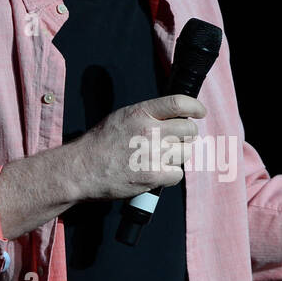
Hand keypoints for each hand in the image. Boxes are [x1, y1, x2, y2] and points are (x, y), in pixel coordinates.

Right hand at [70, 94, 205, 200]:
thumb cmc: (99, 144)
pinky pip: (178, 174)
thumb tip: (172, 116)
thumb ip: (147, 114)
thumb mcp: (121, 117)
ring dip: (177, 156)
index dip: (195, 108)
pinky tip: (156, 172)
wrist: (81, 169)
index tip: (199, 113)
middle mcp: (150, 131)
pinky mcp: (153, 176)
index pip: (179, 104)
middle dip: (187, 136)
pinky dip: (170, 175)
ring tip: (159, 158)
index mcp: (141, 112)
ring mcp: (153, 154)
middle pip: (189, 130)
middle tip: (176, 142)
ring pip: (186, 153)